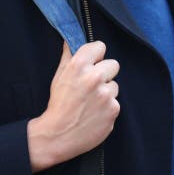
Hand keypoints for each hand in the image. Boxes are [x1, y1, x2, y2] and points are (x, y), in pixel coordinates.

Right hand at [27, 41, 119, 171]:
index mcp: (79, 65)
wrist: (58, 135)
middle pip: (113, 64)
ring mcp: (106, 94)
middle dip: (104, 73)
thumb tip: (71, 40)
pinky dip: (108, 108)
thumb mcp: (59, 76)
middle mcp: (94, 77)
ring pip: (115, 85)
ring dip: (106, 92)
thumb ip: (68, 56)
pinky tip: (95, 113)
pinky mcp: (113, 110)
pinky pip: (116, 102)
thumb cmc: (58, 104)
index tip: (92, 63)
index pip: (100, 46)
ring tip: (91, 102)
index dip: (96, 56)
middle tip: (91, 85)